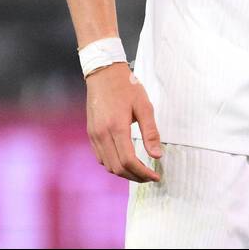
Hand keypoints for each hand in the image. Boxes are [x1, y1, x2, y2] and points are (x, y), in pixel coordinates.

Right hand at [85, 63, 162, 181]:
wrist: (103, 72)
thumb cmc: (126, 86)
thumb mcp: (144, 106)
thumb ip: (151, 132)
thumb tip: (157, 155)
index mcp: (116, 127)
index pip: (129, 161)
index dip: (143, 173)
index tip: (155, 176)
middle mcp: (102, 134)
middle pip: (117, 167)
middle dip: (135, 176)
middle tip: (149, 177)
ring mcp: (94, 134)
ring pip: (107, 165)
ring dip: (123, 172)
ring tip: (139, 171)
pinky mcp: (91, 132)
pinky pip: (100, 157)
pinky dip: (113, 164)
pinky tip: (124, 160)